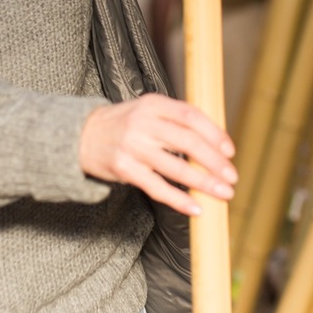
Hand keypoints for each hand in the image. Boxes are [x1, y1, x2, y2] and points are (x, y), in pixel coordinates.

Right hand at [78, 93, 236, 215]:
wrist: (80, 136)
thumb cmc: (123, 124)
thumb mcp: (148, 110)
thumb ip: (176, 120)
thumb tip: (215, 142)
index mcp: (154, 104)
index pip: (191, 116)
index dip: (214, 134)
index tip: (230, 152)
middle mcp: (143, 123)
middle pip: (188, 142)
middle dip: (214, 161)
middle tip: (232, 176)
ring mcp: (133, 147)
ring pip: (175, 167)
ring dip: (203, 183)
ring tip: (223, 193)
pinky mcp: (124, 169)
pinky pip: (157, 187)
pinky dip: (179, 200)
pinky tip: (196, 208)